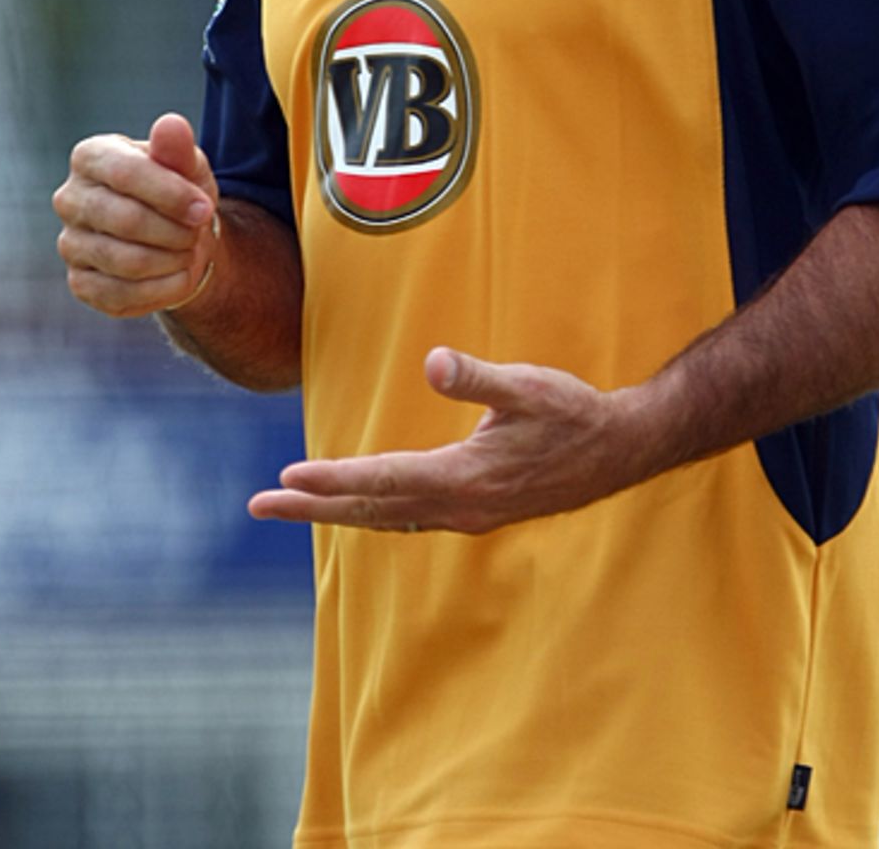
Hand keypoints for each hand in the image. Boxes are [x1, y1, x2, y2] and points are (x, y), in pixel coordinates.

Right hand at [53, 113, 218, 317]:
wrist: (178, 238)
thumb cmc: (179, 192)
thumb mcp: (188, 166)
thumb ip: (177, 149)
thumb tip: (170, 124)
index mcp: (91, 157)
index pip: (124, 173)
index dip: (171, 194)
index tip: (206, 207)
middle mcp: (70, 199)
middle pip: (126, 220)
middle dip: (175, 230)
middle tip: (198, 231)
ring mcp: (70, 243)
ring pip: (125, 261)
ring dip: (172, 259)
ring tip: (189, 249)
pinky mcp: (80, 283)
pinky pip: (120, 295)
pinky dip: (162, 289)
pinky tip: (179, 274)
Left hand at [248, 348, 646, 534]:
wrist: (620, 450)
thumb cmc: (574, 412)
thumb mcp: (529, 386)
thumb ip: (478, 377)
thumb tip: (434, 361)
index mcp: (465, 478)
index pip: (383, 480)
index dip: (333, 479)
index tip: (287, 478)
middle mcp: (459, 506)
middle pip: (370, 509)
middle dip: (312, 507)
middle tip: (259, 504)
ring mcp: (467, 514)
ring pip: (386, 517)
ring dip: (335, 511)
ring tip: (291, 506)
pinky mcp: (476, 511)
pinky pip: (408, 517)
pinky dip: (372, 512)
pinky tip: (358, 505)